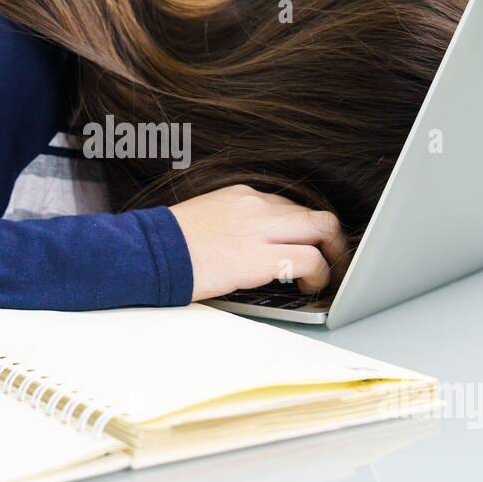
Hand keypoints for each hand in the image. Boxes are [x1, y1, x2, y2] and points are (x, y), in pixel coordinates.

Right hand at [169, 185, 348, 300]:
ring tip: (327, 275)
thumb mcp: (205, 218)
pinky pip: (309, 259)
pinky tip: (310, 286)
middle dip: (330, 238)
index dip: (302, 229)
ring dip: (332, 255)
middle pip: (313, 214)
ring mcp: (260, 227)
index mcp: (241, 195)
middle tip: (333, 258)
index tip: (304, 244)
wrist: (149, 252)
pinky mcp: (259, 255)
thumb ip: (234, 224)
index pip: (288, 206)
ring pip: (321, 230)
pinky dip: (319, 274)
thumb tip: (250, 244)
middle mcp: (256, 205)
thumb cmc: (168, 243)